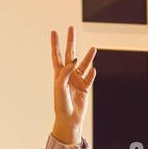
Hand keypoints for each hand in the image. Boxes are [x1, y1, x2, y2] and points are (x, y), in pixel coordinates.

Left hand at [51, 26, 95, 144]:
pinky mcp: (86, 87)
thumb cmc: (61, 105)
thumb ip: (65, 73)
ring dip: (88, 56)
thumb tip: (75, 59)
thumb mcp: (60, 88)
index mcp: (59, 75)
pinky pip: (90, 77)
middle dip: (71, 42)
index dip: (55, 44)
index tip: (54, 32)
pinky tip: (93, 69)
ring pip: (84, 64)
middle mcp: (68, 75)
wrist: (69, 120)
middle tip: (71, 28)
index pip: (57, 56)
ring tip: (94, 48)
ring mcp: (77, 80)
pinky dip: (92, 73)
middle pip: (70, 54)